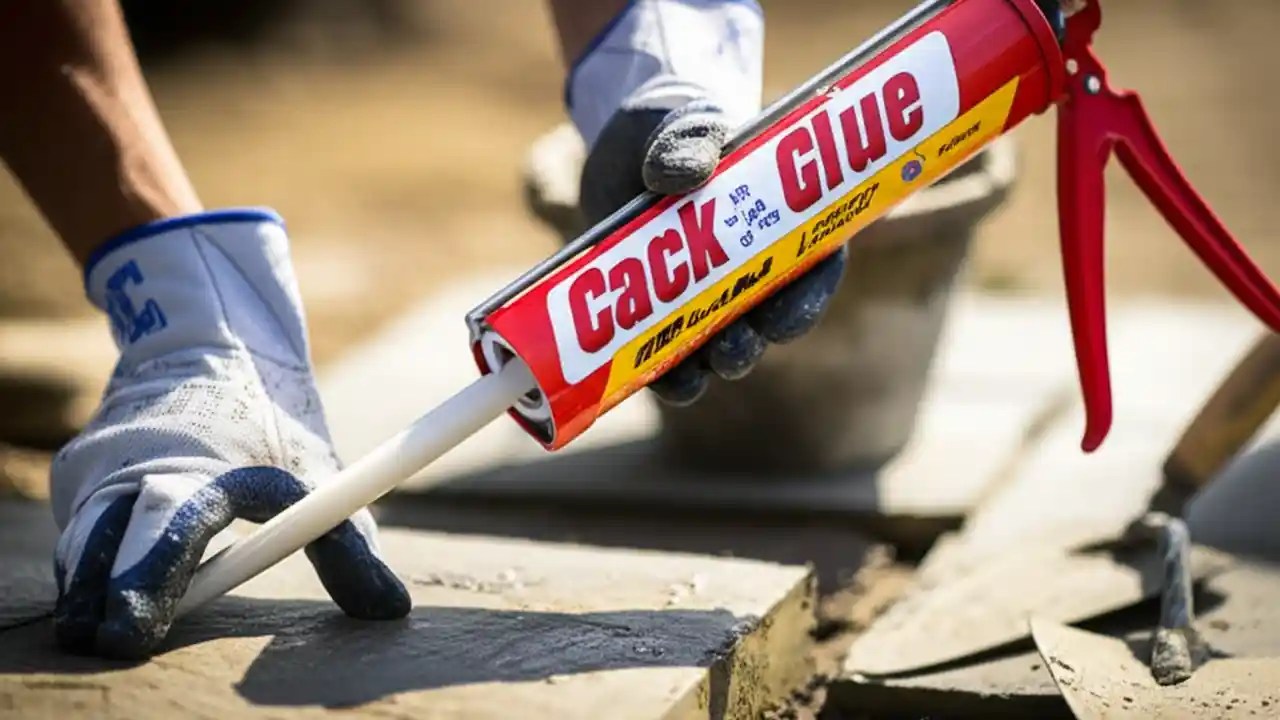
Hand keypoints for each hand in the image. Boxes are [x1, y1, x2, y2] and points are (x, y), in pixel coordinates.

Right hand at [50, 211, 409, 658]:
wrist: (206, 346)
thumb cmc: (272, 426)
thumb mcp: (316, 477)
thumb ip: (346, 545)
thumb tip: (391, 607)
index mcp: (199, 464)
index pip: (168, 531)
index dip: (148, 584)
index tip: (133, 628)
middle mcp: (135, 463)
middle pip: (100, 547)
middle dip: (103, 598)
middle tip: (112, 638)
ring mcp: (96, 466)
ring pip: (82, 546)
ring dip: (95, 583)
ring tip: (103, 618)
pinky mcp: (78, 471)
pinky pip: (80, 532)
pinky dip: (95, 557)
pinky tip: (107, 572)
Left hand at [568, 0, 848, 405]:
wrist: (631, 140)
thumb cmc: (680, 127)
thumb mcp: (687, 125)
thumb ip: (688, 141)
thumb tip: (681, 174)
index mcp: (783, 226)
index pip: (814, 271)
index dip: (806, 303)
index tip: (784, 320)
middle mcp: (751, 273)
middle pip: (763, 324)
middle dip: (749, 346)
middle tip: (732, 353)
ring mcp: (704, 296)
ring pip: (713, 347)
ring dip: (703, 370)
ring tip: (688, 380)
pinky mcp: (658, 309)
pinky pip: (663, 351)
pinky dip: (654, 369)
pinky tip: (643, 378)